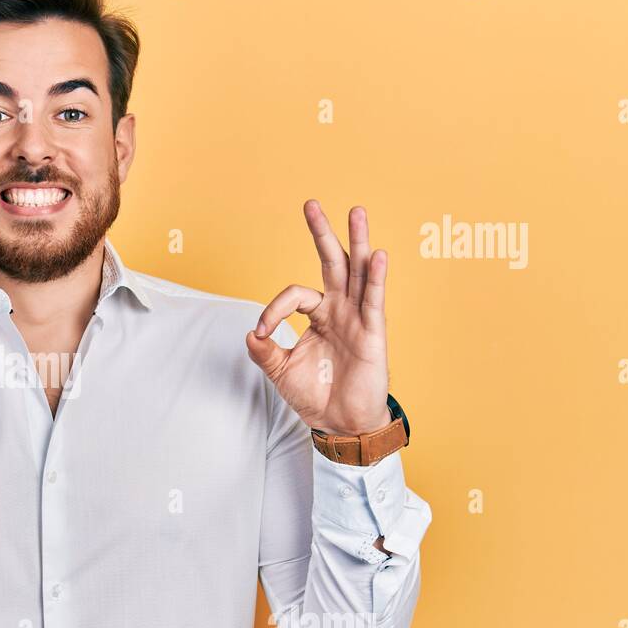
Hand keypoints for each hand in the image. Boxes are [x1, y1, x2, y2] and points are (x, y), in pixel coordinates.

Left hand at [245, 201, 391, 436]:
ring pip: (357, 272)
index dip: (274, 309)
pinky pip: (374, 300)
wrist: (340, 423)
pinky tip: (376, 254)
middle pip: (331, 263)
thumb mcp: (280, 372)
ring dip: (356, 241)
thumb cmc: (315, 396)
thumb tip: (251, 333)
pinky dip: (376, 277)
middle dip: (321, 233)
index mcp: (317, 315)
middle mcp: (338, 309)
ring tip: (356, 211)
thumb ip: (265, 352)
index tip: (263, 332)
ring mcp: (357, 317)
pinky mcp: (373, 332)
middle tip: (310, 205)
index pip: (294, 295)